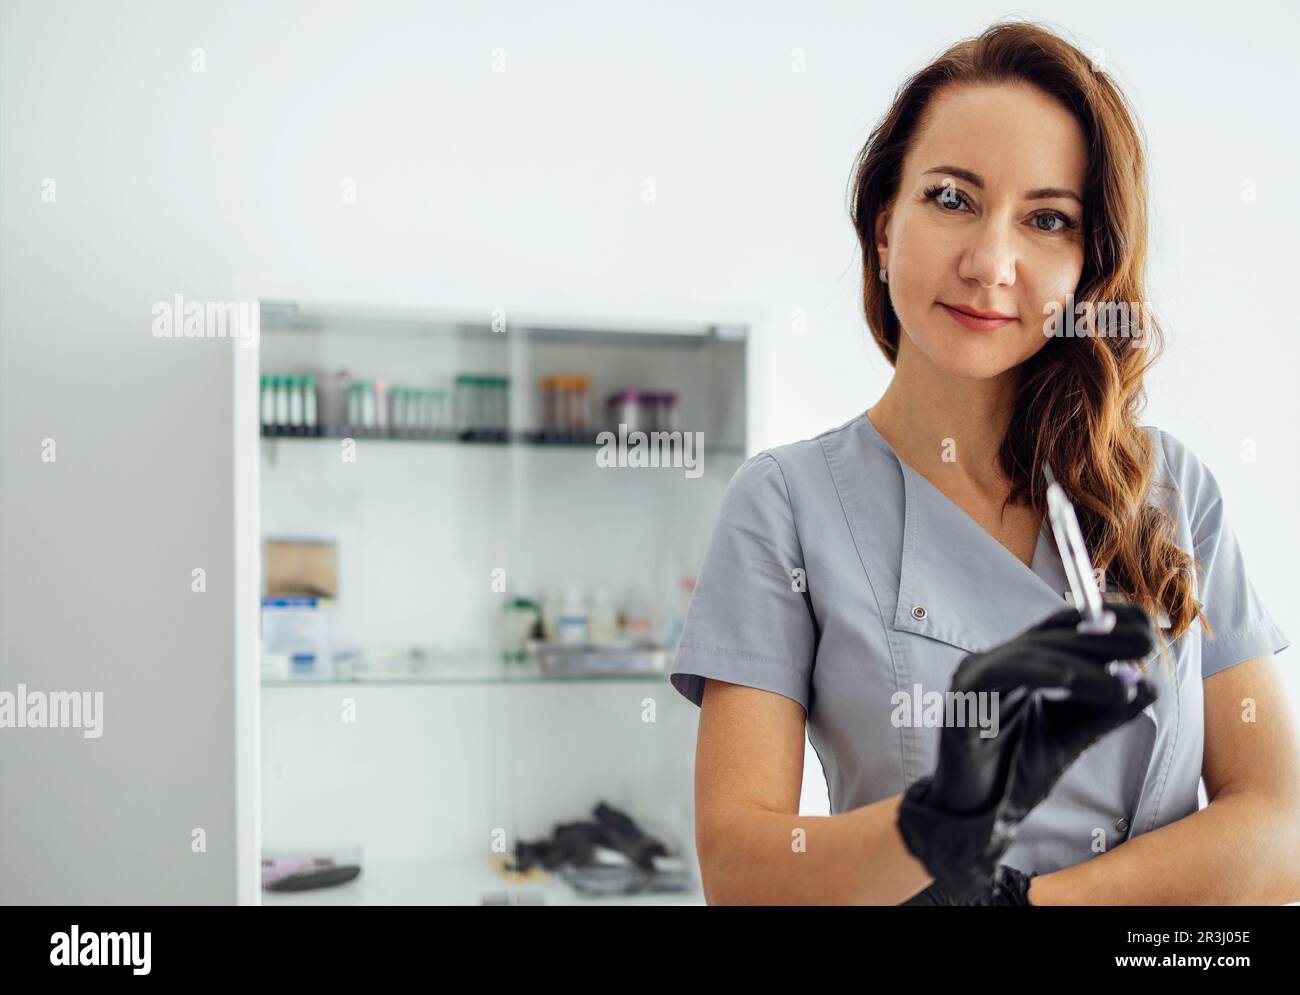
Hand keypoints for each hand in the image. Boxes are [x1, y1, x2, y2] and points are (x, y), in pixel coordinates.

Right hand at [896, 604, 1156, 900]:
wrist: (976, 815)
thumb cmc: (1015, 773)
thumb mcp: (1071, 737)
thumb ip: (1104, 712)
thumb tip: (1147, 686)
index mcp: (1020, 666)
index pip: (1061, 629)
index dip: (1102, 620)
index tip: (1144, 623)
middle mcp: (997, 663)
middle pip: (1050, 635)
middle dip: (1101, 639)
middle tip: (1144, 645)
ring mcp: (976, 678)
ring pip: (1031, 653)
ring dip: (1082, 666)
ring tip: (1122, 684)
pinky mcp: (961, 699)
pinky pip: (998, 674)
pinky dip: (1036, 672)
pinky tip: (1069, 679)